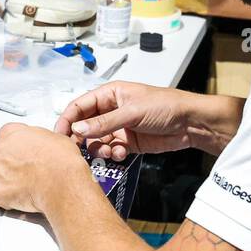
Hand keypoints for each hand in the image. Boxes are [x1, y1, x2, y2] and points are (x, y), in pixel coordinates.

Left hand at [0, 123, 88, 214]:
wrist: (61, 182)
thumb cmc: (60, 162)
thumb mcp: (53, 137)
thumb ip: (37, 140)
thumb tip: (41, 146)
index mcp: (9, 132)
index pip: (7, 138)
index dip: (18, 149)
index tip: (24, 156)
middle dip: (10, 165)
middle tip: (26, 173)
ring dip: (6, 181)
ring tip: (25, 186)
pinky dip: (4, 197)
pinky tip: (20, 196)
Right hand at [55, 81, 204, 160]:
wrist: (191, 123)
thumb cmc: (166, 106)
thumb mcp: (132, 112)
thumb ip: (104, 123)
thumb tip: (78, 130)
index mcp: (109, 95)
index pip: (80, 106)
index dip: (68, 120)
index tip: (59, 136)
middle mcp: (111, 111)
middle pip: (85, 126)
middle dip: (82, 139)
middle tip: (79, 151)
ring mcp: (119, 128)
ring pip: (97, 141)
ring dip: (100, 149)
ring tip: (110, 152)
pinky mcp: (128, 143)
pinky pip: (111, 151)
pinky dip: (114, 155)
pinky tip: (122, 154)